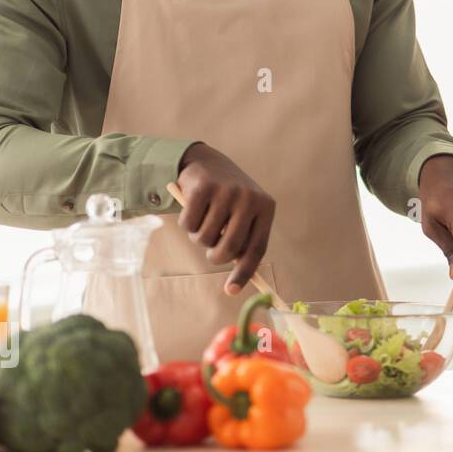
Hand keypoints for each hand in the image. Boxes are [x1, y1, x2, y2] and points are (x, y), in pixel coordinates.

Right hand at [175, 143, 276, 294]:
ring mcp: (226, 192)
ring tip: (203, 222)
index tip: (230, 290)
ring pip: (206, 238)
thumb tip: (237, 280)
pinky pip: (189, 224)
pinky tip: (192, 209)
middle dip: (215, 257)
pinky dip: (187, 224)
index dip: (244, 272)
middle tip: (211, 251)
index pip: (257, 249)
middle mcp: (249, 199)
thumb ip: (243, 239)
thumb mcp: (244, 212)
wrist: (206, 161)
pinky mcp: (203, 188)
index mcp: (266, 207)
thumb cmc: (227, 197)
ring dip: (199, 238)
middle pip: (229, 249)